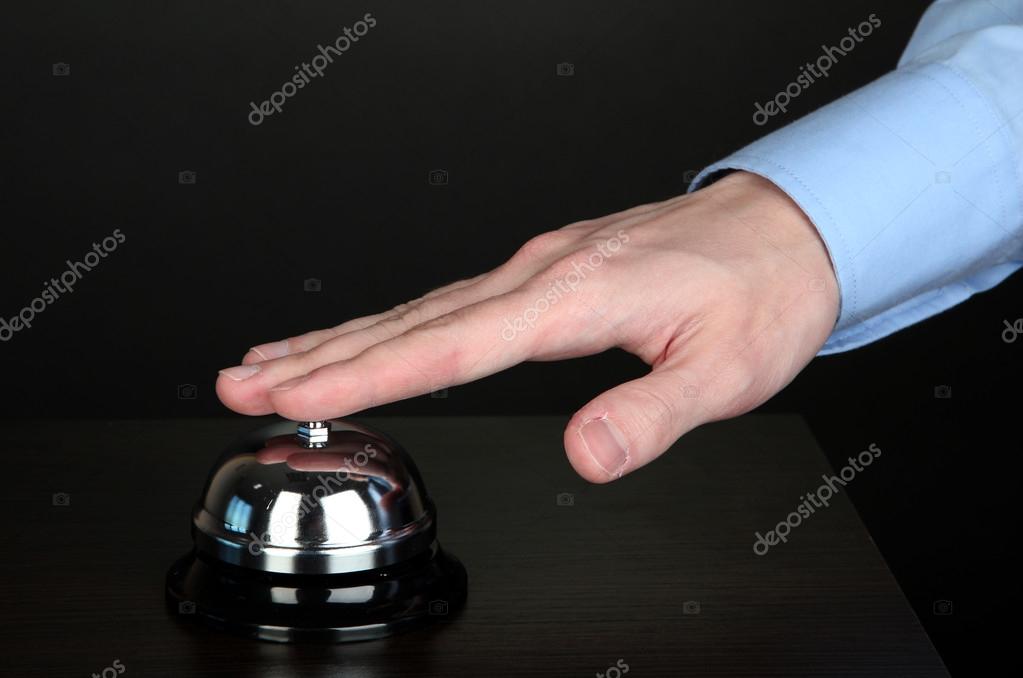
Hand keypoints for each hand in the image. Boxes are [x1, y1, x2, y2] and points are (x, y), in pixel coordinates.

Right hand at [217, 171, 838, 482]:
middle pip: (410, 322)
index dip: (366, 377)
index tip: (294, 395)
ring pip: (419, 308)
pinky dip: (394, 324)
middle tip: (238, 379)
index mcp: (575, 296)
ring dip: (341, 337)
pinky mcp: (546, 270)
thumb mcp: (725, 370)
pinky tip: (371, 338)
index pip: (449, 347)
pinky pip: (450, 301)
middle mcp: (542, 272)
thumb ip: (650, 415)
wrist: (788, 228)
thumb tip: (583, 455)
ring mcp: (539, 266)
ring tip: (271, 360)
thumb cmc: (760, 294)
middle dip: (318, 356)